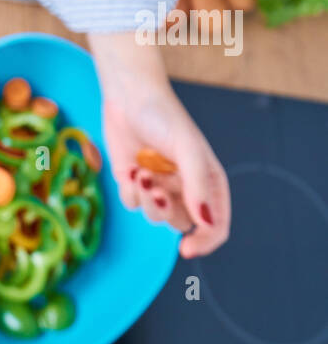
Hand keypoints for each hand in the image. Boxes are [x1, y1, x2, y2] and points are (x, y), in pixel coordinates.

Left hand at [101, 86, 230, 256]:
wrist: (128, 96)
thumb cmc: (164, 116)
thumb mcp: (187, 148)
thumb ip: (198, 186)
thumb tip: (206, 223)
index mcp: (209, 182)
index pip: (215, 226)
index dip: (204, 241)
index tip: (186, 248)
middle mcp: (186, 188)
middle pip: (181, 223)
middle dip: (165, 209)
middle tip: (155, 186)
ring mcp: (160, 186)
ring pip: (155, 216)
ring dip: (146, 198)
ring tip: (142, 172)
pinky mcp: (134, 182)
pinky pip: (132, 204)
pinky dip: (130, 190)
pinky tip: (131, 168)